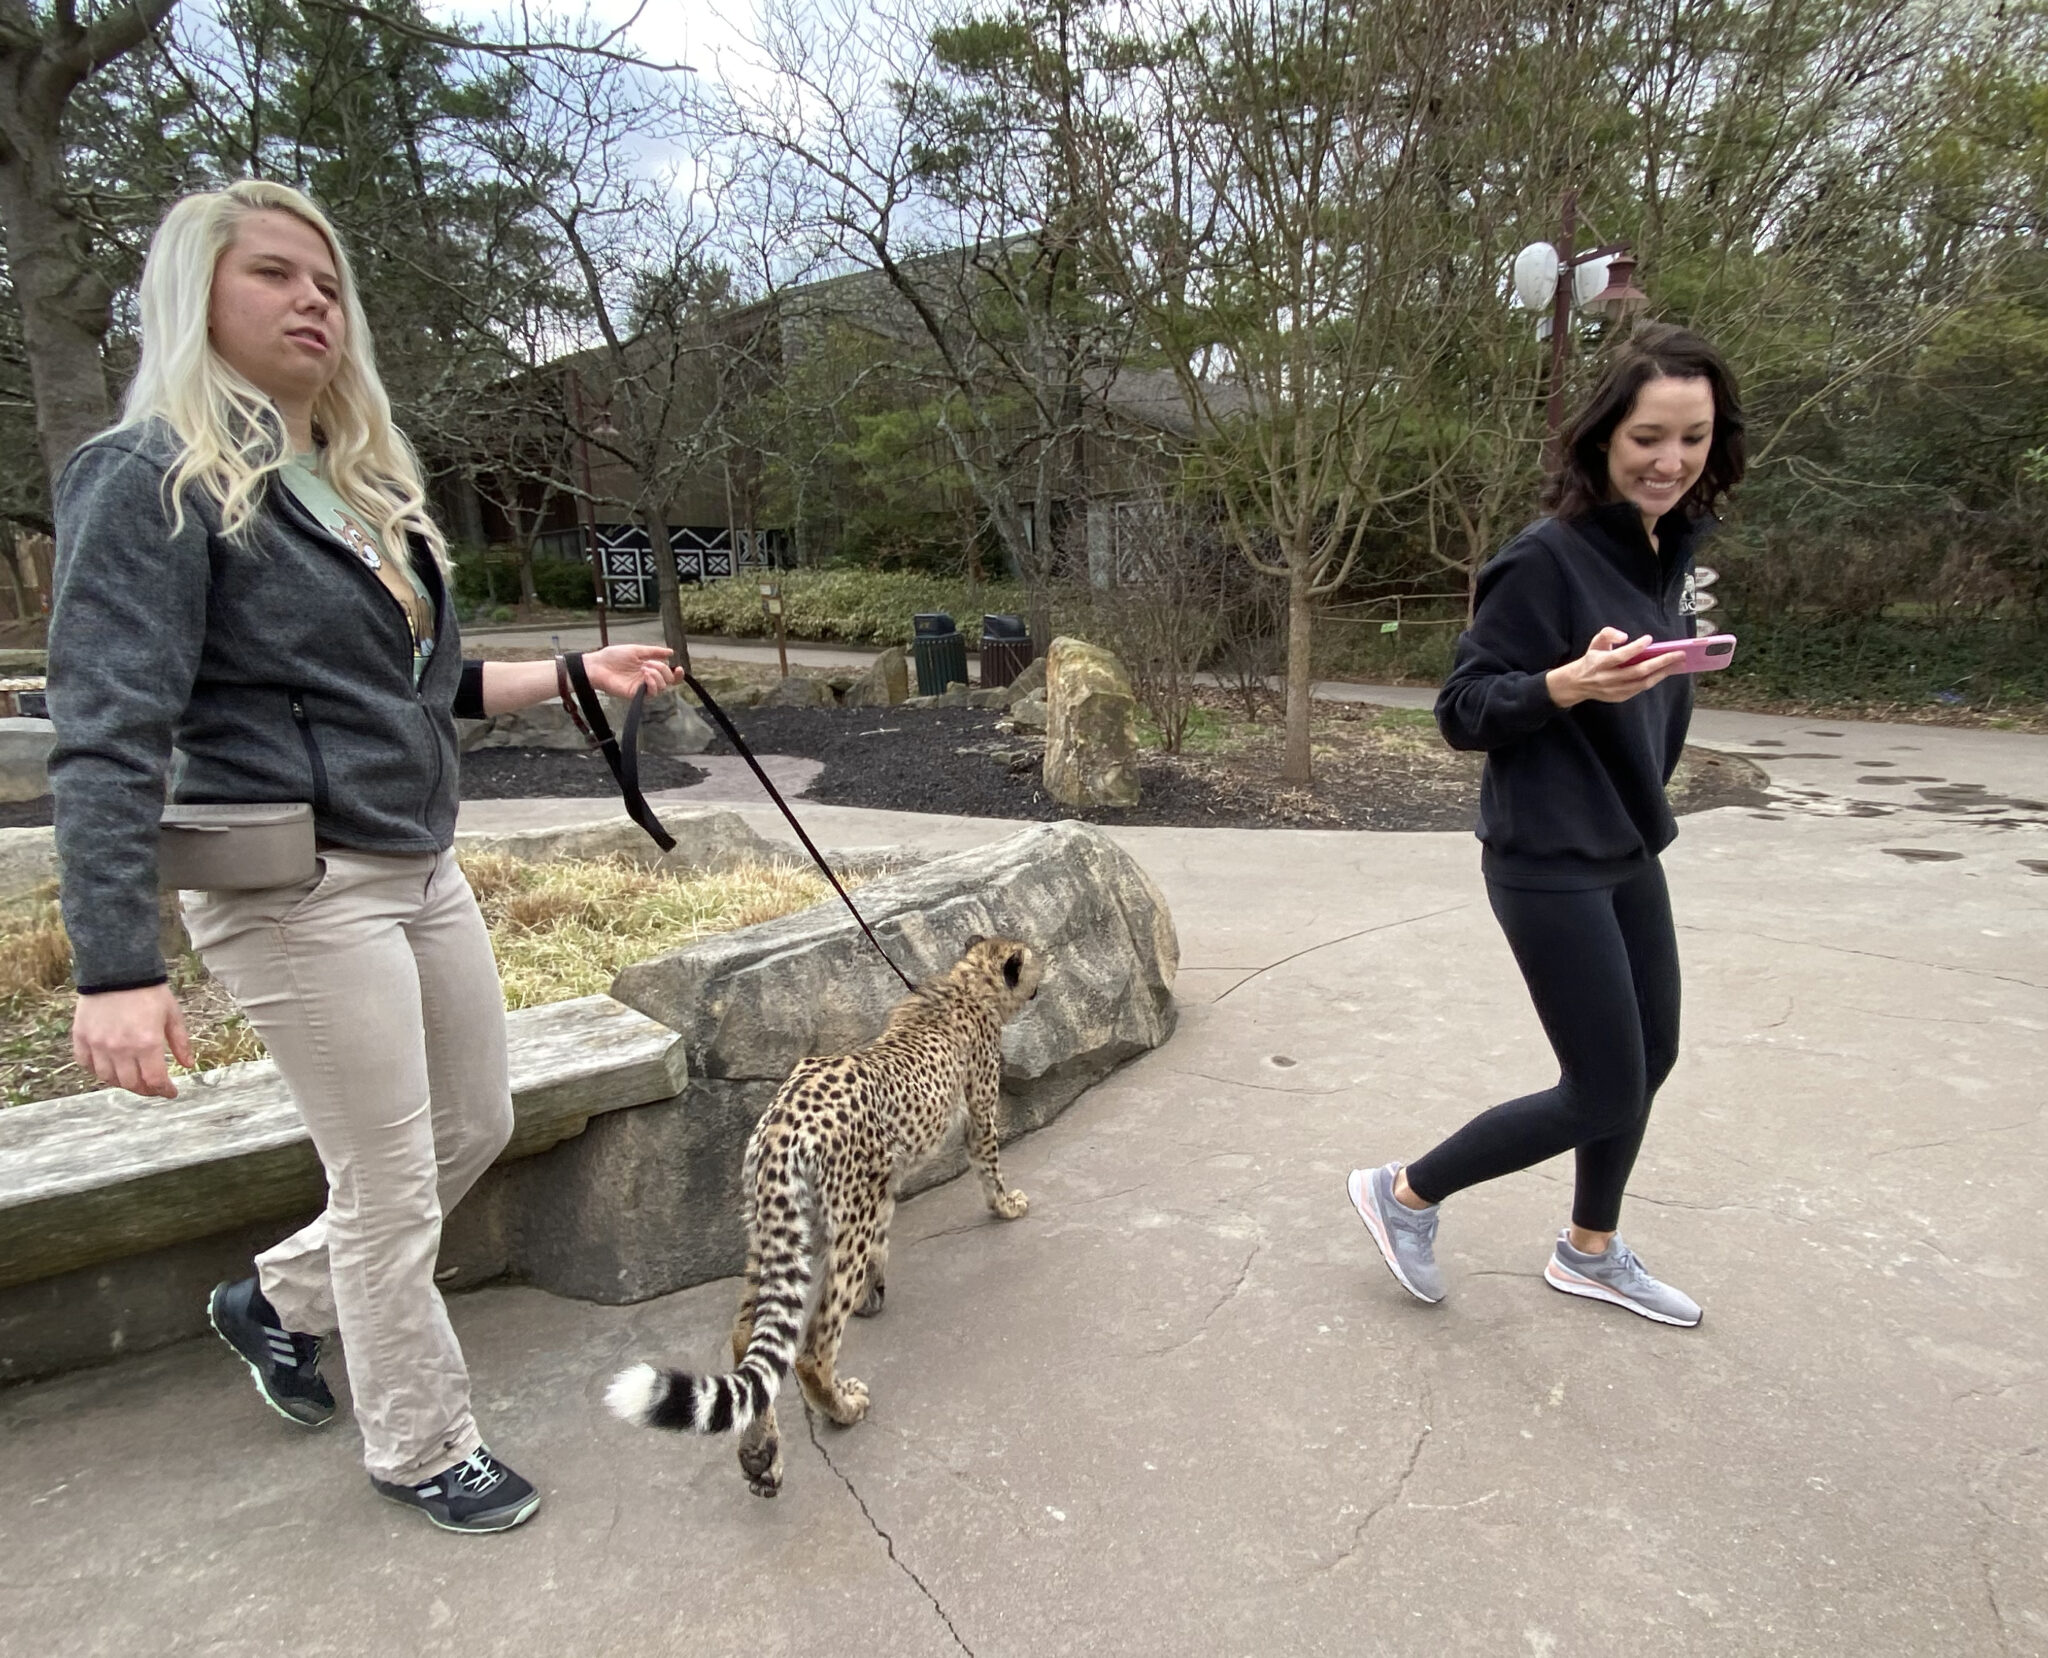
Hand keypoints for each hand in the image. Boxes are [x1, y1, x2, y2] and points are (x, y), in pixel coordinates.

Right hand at [72, 983, 194, 1097]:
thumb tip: (189, 1065)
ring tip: (133, 1078)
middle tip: (153, 1086)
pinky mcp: (81, 1038)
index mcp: (147, 1043)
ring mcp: (98, 1044)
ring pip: (107, 1078)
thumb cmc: (149, 991)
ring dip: (122, 1082)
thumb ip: (180, 1043)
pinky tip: (109, 1068)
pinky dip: (97, 1071)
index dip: (164, 1091)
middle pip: (131, 1083)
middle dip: (145, 1089)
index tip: (170, 1092)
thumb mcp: (172, 1015)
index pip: (155, 1080)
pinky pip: (86, 1064)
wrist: (117, 969)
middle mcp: (120, 1048)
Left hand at [580, 645, 680, 700]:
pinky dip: (653, 684)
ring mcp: (642, 687)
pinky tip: (645, 675)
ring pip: (662, 687)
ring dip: (657, 675)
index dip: (677, 674)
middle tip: (650, 664)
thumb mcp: (637, 650)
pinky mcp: (636, 694)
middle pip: (668, 681)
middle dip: (664, 670)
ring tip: (644, 668)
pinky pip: (652, 693)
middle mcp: (647, 679)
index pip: (668, 675)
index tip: (679, 668)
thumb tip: (671, 652)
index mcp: (649, 668)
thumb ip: (654, 651)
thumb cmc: (613, 656)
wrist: (598, 665)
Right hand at [1546, 627, 1683, 708]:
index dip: (1635, 648)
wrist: (1577, 684)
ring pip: (1643, 682)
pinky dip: (1654, 679)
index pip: (1620, 656)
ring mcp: (1614, 690)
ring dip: (1662, 673)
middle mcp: (1608, 678)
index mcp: (1600, 663)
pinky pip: (1641, 688)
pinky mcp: (1620, 697)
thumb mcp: (1595, 643)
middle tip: (1679, 653)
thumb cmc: (1591, 660)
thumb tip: (1625, 637)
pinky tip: (1665, 671)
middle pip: (1638, 671)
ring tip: (1678, 663)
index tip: (1649, 639)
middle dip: (1661, 662)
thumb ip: (1608, 634)